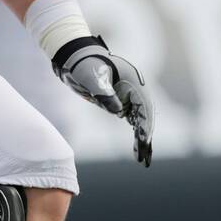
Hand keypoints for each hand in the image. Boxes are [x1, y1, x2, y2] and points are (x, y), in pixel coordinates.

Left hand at [52, 36, 153, 166]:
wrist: (74, 59)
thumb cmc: (84, 65)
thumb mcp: (92, 78)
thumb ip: (105, 93)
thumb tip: (118, 112)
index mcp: (134, 82)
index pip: (144, 106)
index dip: (145, 125)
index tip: (144, 141)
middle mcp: (135, 90)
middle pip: (145, 117)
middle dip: (146, 138)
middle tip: (145, 159)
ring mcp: (129, 97)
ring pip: (140, 121)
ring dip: (142, 140)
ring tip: (143, 160)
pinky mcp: (121, 102)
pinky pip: (132, 121)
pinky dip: (135, 135)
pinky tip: (136, 149)